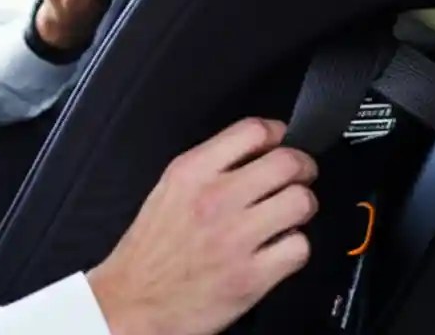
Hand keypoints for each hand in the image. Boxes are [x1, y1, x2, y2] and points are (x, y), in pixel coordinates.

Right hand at [86, 119, 318, 334]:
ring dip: (301, 207)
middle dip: (302, 168)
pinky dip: (294, 248)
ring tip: (289, 215)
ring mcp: (235, 237)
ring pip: (301, 201)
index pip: (253, 130)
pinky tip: (278, 249)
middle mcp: (215, 199)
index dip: (278, 134)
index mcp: (191, 172)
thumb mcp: (168, 190)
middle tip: (299, 177)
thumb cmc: (149, 251)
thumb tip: (254, 149)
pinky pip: (299, 247)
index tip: (282, 141)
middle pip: (287, 162)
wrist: (132, 303)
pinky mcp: (251, 276)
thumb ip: (209, 166)